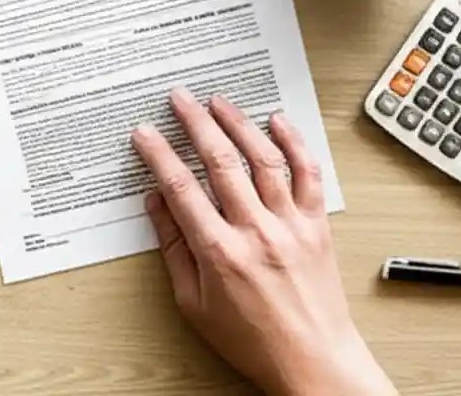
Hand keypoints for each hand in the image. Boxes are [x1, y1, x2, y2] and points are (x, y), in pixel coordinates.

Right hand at [131, 88, 395, 395]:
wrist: (313, 361)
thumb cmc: (253, 341)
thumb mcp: (194, 304)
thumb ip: (173, 249)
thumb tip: (156, 205)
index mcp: (220, 253)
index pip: (181, 188)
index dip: (158, 155)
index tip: (144, 134)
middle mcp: (257, 232)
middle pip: (220, 162)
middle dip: (194, 123)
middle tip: (178, 99)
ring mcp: (291, 225)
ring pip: (263, 158)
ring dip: (238, 123)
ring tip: (218, 101)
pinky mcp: (316, 225)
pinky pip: (307, 173)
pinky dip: (294, 142)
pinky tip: (277, 121)